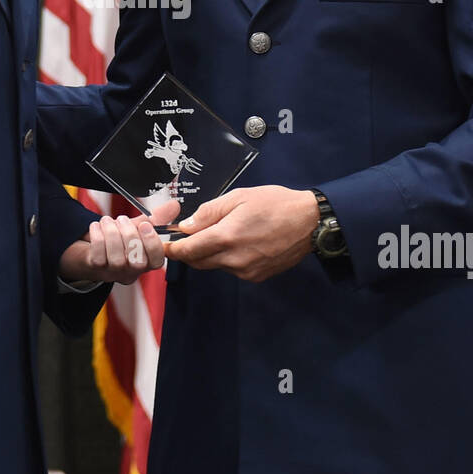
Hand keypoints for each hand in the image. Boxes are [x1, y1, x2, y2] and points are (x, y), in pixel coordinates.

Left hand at [58, 199, 180, 285]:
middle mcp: (132, 270)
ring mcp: (114, 271)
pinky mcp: (96, 267)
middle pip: (137, 261)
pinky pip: (98, 254)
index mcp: (147, 261)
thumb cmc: (121, 241)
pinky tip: (97, 227)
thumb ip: (157, 218)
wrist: (95, 250)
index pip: (157, 261)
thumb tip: (174, 205)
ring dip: (111, 233)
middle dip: (130, 236)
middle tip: (122, 219)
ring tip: (108, 221)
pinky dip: (97, 237)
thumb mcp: (139, 228)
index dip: (152, 243)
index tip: (145, 224)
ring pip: (116, 258)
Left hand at [163, 185, 318, 282]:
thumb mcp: (239, 197)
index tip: (162, 244)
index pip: (188, 250)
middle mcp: (234, 259)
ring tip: (224, 232)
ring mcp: (246, 271)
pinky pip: (232, 269)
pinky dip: (227, 258)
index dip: (171, 249)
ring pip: (215, 265)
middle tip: (188, 235)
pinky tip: (240, 242)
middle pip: (198, 261)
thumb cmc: (276, 204)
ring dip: (210, 253)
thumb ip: (210, 212)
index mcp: (227, 237)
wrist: (310, 223)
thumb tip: (187, 226)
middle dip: (189, 250)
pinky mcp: (257, 276)